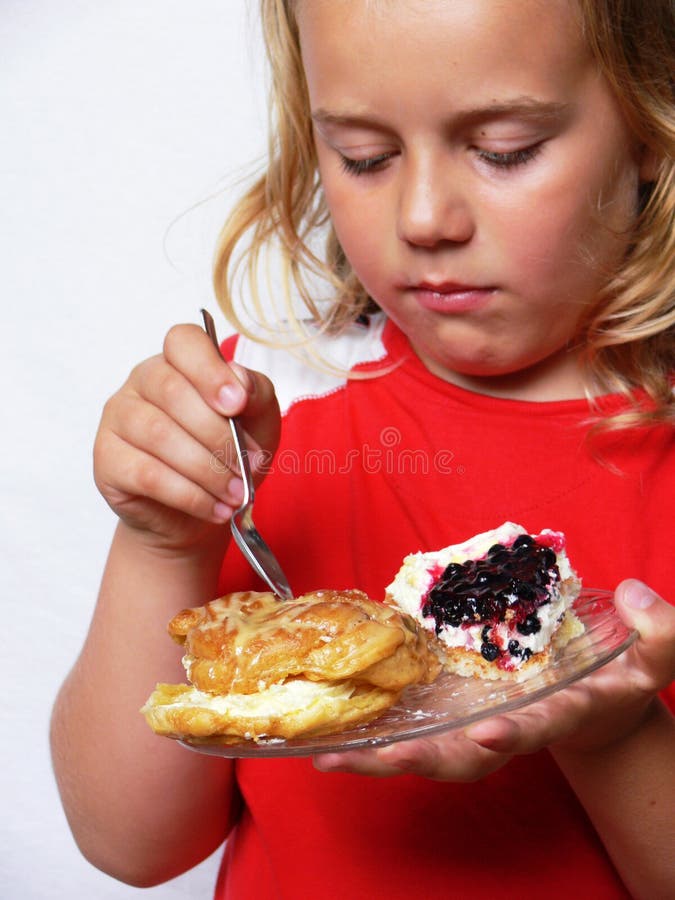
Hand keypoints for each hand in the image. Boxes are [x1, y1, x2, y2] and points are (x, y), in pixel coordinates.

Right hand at [94, 323, 280, 550]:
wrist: (203, 509)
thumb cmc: (228, 453)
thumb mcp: (258, 419)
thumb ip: (255, 393)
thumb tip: (240, 383)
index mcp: (179, 362)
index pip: (183, 342)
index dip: (211, 370)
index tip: (238, 404)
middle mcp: (142, 381)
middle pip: (173, 392)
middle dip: (219, 435)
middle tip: (248, 467)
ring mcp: (118, 418)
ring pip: (160, 435)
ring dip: (208, 470)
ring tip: (237, 494)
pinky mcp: (107, 460)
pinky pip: (148, 475)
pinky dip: (190, 495)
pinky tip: (215, 508)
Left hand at [314, 580, 674, 779]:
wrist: (595, 698)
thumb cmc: (620, 675)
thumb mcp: (652, 655)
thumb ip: (659, 631)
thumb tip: (633, 595)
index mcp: (558, 714)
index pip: (539, 727)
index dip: (515, 733)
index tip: (489, 734)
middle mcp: (510, 728)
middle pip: (465, 757)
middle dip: (422, 760)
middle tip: (376, 757)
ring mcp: (478, 721)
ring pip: (428, 749)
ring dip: (381, 756)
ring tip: (329, 756)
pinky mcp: (454, 706)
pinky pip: (413, 725)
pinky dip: (376, 734)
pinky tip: (333, 734)